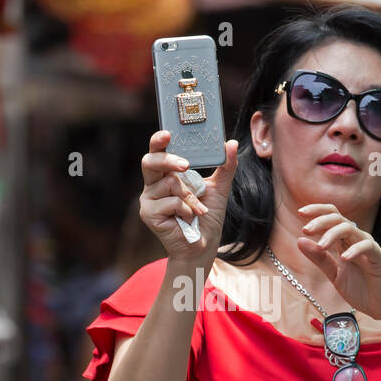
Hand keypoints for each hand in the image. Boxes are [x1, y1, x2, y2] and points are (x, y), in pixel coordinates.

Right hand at [139, 131, 238, 265]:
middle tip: (186, 165)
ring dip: (189, 196)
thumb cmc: (206, 218)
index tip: (168, 133)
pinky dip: (185, 209)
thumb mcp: (219, 188)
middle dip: (169, 160)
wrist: (202, 246)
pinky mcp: (148, 214)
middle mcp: (153, 184)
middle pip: (151, 161)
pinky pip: (170, 202)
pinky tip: (187, 219)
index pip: (157, 152)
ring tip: (196, 209)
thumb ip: (225, 166)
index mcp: (166, 174)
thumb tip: (232, 143)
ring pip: (168, 183)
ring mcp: (148, 199)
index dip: (158, 141)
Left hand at [295, 203, 380, 332]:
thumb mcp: (334, 275)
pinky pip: (367, 246)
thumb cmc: (362, 290)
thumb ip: (319, 259)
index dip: (317, 211)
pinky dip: (354, 250)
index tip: (300, 212)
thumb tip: (299, 240)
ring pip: (350, 228)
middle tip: (306, 229)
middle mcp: (356, 240)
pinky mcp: (379, 258)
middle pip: (338, 218)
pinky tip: (343, 258)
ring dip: (332, 234)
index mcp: (344, 241)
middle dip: (320, 220)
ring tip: (321, 246)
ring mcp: (368, 247)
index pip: (331, 216)